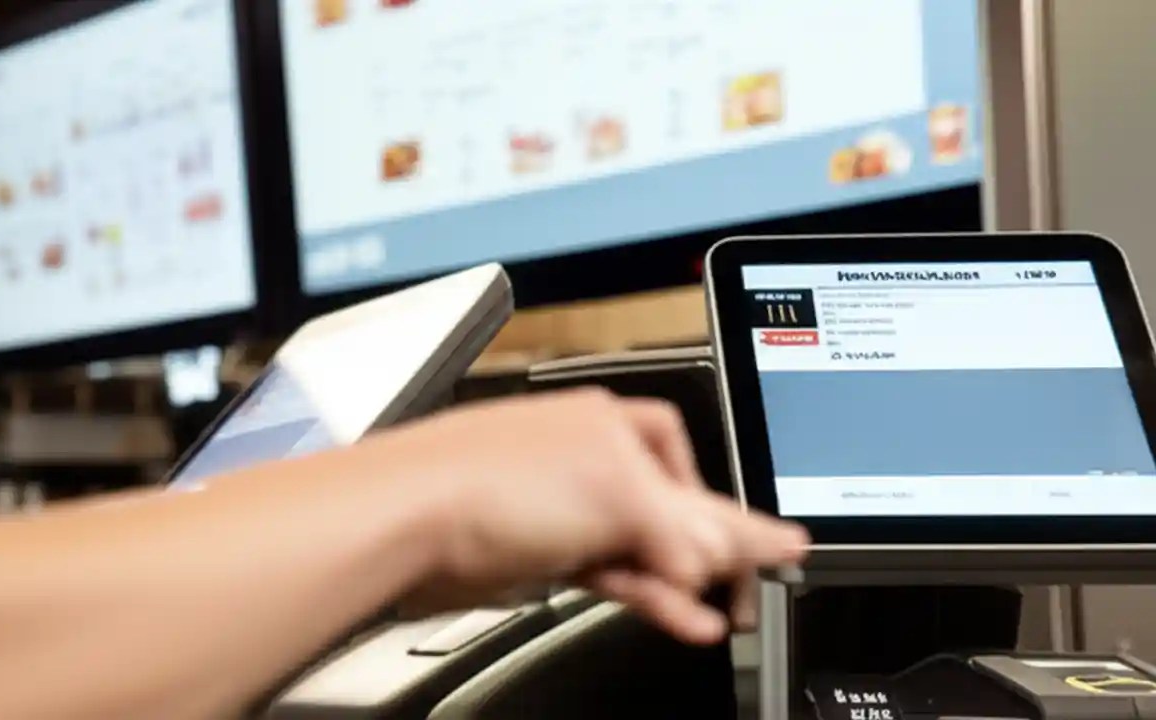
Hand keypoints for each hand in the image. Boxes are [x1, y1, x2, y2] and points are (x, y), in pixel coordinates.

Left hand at [389, 388, 808, 644]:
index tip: (775, 544)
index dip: (735, 507)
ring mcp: (562, 508)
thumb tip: (720, 556)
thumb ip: (682, 529)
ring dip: (679, 584)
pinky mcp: (538, 551)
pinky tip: (676, 618)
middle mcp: (589, 459)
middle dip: (710, 553)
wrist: (406, 521)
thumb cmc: (493, 478)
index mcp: (614, 423)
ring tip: (718, 615)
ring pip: (641, 550)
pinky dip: (643, 595)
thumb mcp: (619, 495)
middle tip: (749, 589)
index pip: (695, 464)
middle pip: (672, 512)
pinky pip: (609, 574)